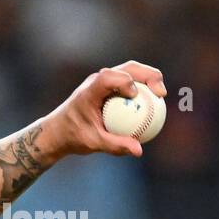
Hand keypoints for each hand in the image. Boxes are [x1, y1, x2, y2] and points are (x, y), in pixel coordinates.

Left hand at [42, 61, 166, 158]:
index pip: (109, 78)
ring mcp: (103, 81)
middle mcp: (96, 81)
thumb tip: (139, 150)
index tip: (135, 96)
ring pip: (131, 71)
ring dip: (149, 78)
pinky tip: (155, 102)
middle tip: (161, 93)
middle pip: (128, 68)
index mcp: (89, 91)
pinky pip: (130, 82)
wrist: (58, 131)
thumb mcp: (93, 143)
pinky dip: (144, 88)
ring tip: (161, 95)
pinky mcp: (109, 85)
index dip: (125, 82)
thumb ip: (115, 145)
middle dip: (149, 75)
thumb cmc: (73, 137)